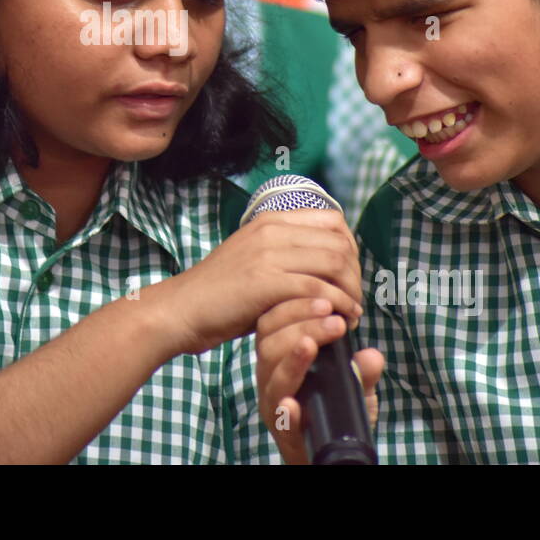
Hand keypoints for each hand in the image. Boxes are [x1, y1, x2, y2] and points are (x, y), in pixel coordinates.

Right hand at [145, 208, 361, 355]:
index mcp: (270, 219)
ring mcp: (268, 254)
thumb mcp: (254, 258)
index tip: (350, 275)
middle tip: (354, 299)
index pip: (332, 220)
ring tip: (351, 312)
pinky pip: (318, 288)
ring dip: (350, 291)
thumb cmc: (220, 293)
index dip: (351, 248)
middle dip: (356, 273)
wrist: (183, 308)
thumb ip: (285, 253)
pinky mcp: (265, 282)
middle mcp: (272, 230)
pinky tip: (339, 320)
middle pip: (339, 242)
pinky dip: (336, 305)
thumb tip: (326, 262)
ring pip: (334, 263)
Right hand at [257, 296, 384, 463]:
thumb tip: (373, 355)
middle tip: (334, 321)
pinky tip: (294, 404)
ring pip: (270, 376)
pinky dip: (287, 410)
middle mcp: (272, 378)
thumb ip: (363, 371)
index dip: (296, 307)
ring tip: (310, 344)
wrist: (331, 455)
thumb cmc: (336, 413)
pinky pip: (280, 419)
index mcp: (282, 358)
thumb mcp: (356, 388)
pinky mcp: (284, 433)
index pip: (275, 323)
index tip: (327, 302)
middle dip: (300, 326)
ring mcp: (275, 406)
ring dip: (291, 359)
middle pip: (270, 344)